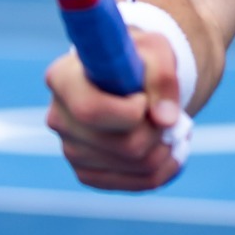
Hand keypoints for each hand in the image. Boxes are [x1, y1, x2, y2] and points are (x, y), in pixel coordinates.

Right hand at [44, 28, 185, 191]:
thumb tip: (166, 120)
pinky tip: (171, 146)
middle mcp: (59, 118)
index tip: (144, 98)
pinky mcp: (88, 173)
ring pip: (138, 165)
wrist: (132, 80)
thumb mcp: (156, 52)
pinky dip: (167, 166)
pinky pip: (140, 182)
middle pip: (123, 144)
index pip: (90, 111)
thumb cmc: (141, 60)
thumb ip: (163, 80)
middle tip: (171, 114)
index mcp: (63, 79)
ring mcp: (71, 150)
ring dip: (169, 147)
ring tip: (174, 126)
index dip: (131, 111)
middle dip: (159, 130)